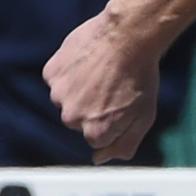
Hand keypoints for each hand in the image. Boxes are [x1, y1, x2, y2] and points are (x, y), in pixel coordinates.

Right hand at [44, 10, 160, 162]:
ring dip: (81, 90)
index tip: (122, 103)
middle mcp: (72, 118)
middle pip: (80, 120)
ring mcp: (59, 94)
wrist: (128, 36)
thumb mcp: (144, 116)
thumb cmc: (141, 76)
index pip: (98, 139)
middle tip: (113, 86)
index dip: (113, 120)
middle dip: (94, 107)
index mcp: (95, 131)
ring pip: (67, 99)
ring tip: (102, 72)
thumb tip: (100, 159)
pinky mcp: (51, 73)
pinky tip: (88, 61)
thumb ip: (124, 144)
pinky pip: (58, 79)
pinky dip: (70, 73)